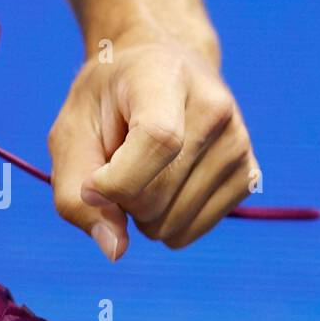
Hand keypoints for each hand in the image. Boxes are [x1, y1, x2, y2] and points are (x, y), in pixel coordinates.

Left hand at [48, 25, 256, 258]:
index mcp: (164, 77)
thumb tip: (115, 250)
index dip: (116, 181)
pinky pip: (188, 233)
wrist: (161, 69)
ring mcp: (238, 143)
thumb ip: (74, 193)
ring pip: (170, 225)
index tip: (91, 185)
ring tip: (144, 168)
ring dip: (140, 213)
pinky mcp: (248, 176)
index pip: (158, 141)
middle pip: (153, 197)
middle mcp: (214, 107)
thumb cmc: (106, 104)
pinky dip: (164, 222)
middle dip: (118, 198)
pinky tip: (166, 182)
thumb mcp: (70, 133)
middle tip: (117, 160)